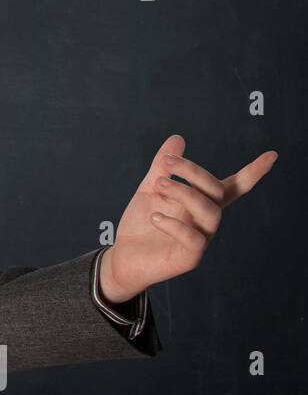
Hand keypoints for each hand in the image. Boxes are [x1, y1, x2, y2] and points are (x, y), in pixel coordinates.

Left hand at [99, 135, 276, 303]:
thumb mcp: (150, 189)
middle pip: (215, 191)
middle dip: (194, 172)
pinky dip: (175, 225)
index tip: (272, 155)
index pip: (232, 186)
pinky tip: (155, 217)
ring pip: (209, 212)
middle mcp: (206, 219)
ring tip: (159, 184)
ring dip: (184, 193)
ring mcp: (202, 238)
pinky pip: (195, 239)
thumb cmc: (140, 223)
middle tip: (167, 162)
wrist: (122, 256)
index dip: (253, 172)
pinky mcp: (190, 257)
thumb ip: (163, 167)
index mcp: (201, 202)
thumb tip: (178, 138)